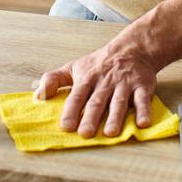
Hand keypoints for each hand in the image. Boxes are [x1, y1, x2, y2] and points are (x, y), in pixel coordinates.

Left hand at [32, 33, 158, 136]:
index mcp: (87, 78)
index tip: (66, 126)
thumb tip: (36, 96)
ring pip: (118, 102)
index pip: (77, 95)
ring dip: (115, 117)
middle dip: (91, 117)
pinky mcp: (142, 87)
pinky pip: (143, 100)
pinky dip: (144, 112)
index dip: (71, 110)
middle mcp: (105, 82)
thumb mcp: (74, 67)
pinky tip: (143, 124)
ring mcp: (124, 84)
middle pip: (97, 101)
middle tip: (85, 134)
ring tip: (110, 133)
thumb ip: (54, 80)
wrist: (133, 48)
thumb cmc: (99, 63)